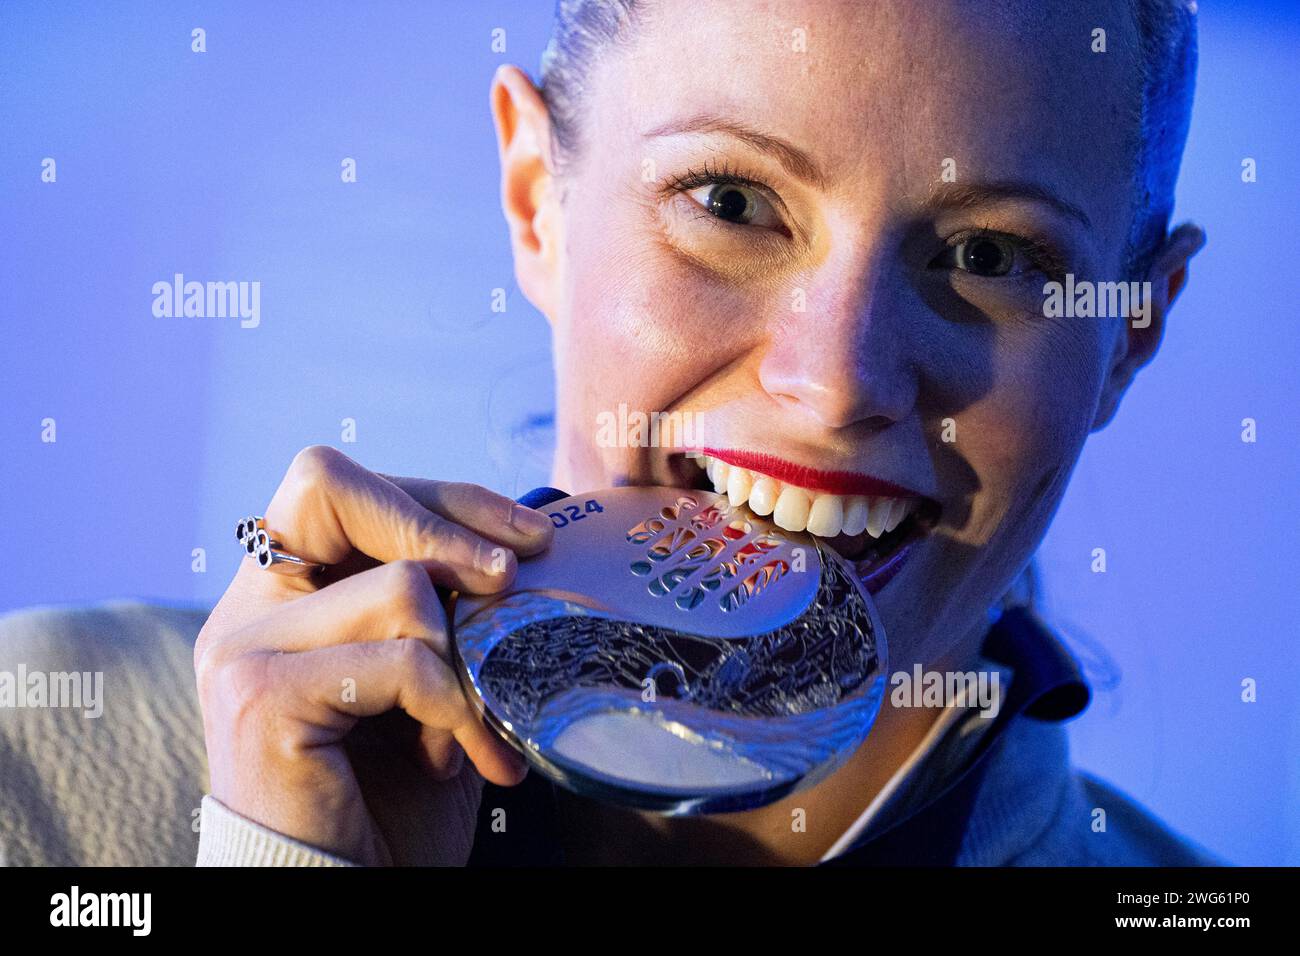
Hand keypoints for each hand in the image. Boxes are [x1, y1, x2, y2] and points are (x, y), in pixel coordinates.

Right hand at [194, 445, 553, 864]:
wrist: (349, 895)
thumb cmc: (393, 797)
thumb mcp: (430, 679)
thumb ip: (442, 605)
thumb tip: (524, 530)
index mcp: (280, 593)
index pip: (339, 485)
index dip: (437, 495)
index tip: (524, 537)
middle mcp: (246, 608)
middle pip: (326, 482)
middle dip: (444, 520)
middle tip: (512, 579)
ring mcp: (245, 650)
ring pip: (397, 584)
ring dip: (465, 661)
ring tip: (470, 729)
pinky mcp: (263, 698)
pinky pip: (403, 660)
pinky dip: (456, 710)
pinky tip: (457, 761)